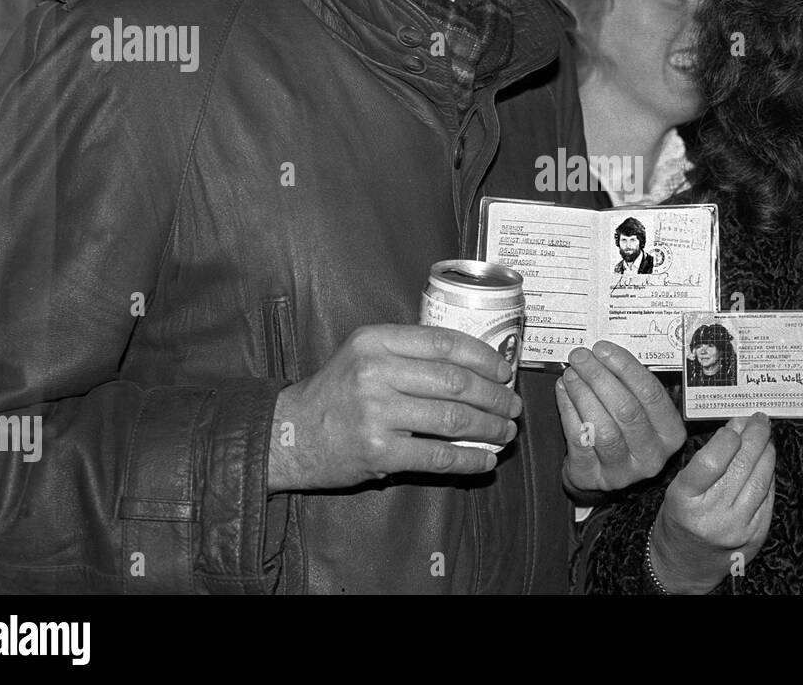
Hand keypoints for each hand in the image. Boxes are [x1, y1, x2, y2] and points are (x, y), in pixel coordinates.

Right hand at [267, 324, 521, 491]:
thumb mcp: (364, 354)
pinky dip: (470, 459)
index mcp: (376, 341)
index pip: (445, 343)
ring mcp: (377, 413)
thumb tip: (477, 365)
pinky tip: (486, 460)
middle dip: (495, 396)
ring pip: (453, 418)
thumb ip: (409, 353)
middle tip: (513, 406)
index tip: (505, 370)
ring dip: (490, 427)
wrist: (290, 435)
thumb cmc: (336, 393)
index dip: (484, 357)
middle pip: (456, 382)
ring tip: (506, 432)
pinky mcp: (379, 451)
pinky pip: (438, 455)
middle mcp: (376, 372)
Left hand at [555, 341, 686, 493]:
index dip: (625, 367)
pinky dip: (568, 411)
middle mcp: (652, 455)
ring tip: (571, 373)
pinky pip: (580, 440)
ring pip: (603, 428)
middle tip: (581, 357)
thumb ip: (629, 384)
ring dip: (583, 394)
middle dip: (600, 377)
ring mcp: (623, 471)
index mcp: (670, 432)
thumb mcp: (639, 409)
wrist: (601, 471)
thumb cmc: (622, 430)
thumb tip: (604, 353)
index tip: (603, 349)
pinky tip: (563, 392)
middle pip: (627, 410)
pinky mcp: (594, 477)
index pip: (652, 394)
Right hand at [650, 413, 775, 593]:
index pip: (712, 461)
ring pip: (760, 479)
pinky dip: (769, 474)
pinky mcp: (756, 534)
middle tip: (758, 420)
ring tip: (765, 436)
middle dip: (754, 436)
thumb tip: (736, 428)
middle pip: (741, 466)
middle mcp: (712, 516)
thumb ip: (705, 459)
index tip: (735, 424)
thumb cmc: (679, 520)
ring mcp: (737, 528)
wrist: (685, 565)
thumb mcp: (678, 488)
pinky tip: (767, 461)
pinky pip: (768, 496)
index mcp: (684, 501)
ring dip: (767, 452)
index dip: (729, 437)